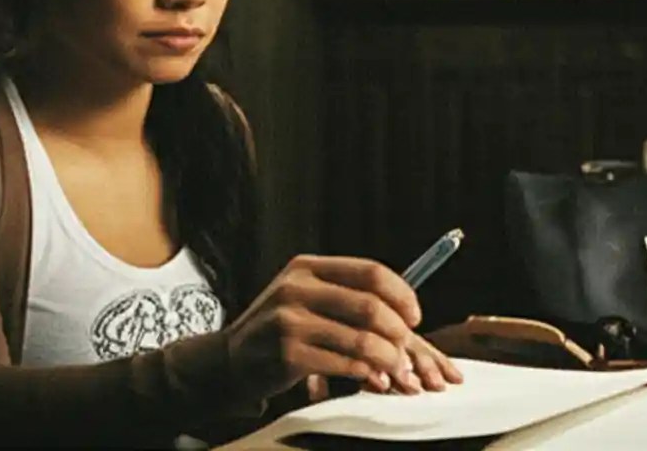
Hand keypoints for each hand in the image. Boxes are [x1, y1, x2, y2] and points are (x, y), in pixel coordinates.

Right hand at [224, 254, 444, 401]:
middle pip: (370, 306)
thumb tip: (405, 313)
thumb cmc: (280, 328)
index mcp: (307, 268)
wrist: (232, 359)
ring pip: (361, 340)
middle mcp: (296, 288)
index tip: (414, 316)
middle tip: (406, 350)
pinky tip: (371, 379)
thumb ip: (347, 297)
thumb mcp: (305, 297)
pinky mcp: (287, 354)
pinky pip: (343, 364)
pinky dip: (365, 374)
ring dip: (387, 359)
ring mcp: (289, 321)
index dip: (401, 294)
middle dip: (398, 332)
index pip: (370, 272)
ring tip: (395, 369)